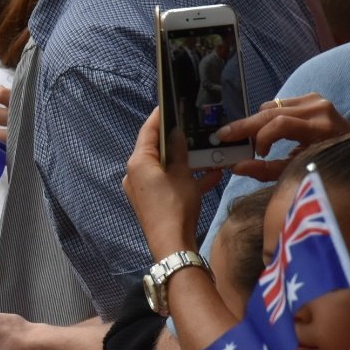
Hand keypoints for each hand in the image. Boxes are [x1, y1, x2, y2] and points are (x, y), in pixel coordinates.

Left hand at [123, 108, 221, 258]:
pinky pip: (171, 183)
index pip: (148, 132)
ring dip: (186, 160)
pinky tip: (213, 175)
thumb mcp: (182, 174)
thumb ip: (179, 151)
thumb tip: (176, 133)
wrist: (173, 245)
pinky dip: (187, 178)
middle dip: (177, 140)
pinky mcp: (154, 202)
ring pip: (167, 167)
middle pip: (157, 150)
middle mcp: (136, 174)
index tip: (168, 104)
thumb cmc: (175, 205)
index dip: (159, 117)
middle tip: (192, 127)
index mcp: (139, 163)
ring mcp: (144, 189)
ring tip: (206, 151)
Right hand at [212, 92, 349, 182]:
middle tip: (224, 136)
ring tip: (251, 141)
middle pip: (271, 112)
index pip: (280, 124)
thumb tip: (237, 167)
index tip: (254, 154)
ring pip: (271, 106)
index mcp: (320, 127)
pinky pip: (279, 104)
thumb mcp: (299, 171)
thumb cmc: (329, 166)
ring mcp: (316, 99)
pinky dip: (268, 118)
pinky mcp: (312, 97)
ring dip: (257, 123)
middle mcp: (318, 108)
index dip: (261, 138)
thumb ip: (267, 170)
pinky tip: (268, 133)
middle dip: (245, 126)